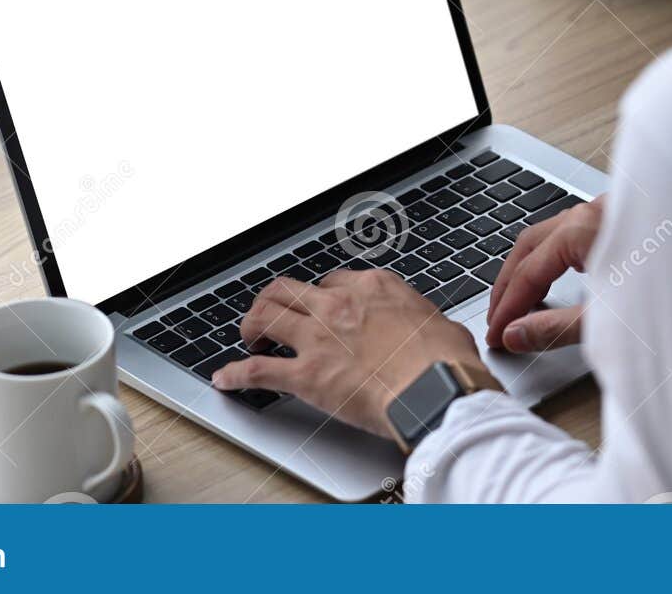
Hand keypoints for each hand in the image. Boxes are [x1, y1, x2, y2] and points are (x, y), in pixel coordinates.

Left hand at [213, 269, 494, 438]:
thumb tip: (428, 332)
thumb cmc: (447, 361)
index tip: (320, 307)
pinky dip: (236, 374)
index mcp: (374, 288)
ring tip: (249, 338)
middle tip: (272, 315)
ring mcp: (319, 337)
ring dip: (251, 326)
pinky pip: (258, 371)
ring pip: (265, 316)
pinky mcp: (306, 375)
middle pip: (288, 289)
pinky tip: (225, 379)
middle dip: (274, 300)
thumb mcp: (440, 324)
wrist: (437, 389)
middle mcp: (339, 305)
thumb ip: (421, 322)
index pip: (332, 282)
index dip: (320, 296)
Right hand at [485, 196, 604, 351]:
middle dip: (508, 285)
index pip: (528, 272)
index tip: (496, 335)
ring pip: (550, 237)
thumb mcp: (610, 320)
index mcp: (583, 227)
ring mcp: (607, 212)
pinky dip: (553, 260)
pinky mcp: (621, 221)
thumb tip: (515, 334)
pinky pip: (572, 234)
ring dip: (529, 269)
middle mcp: (592, 211)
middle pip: (530, 246)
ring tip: (516, 303)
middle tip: (495, 318)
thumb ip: (557, 329)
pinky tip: (552, 279)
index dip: (507, 308)